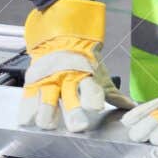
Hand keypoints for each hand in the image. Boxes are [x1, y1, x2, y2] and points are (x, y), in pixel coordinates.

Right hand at [18, 0, 133, 131]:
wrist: (60, 31)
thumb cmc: (83, 58)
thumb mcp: (99, 74)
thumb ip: (112, 93)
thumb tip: (131, 106)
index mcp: (86, 75)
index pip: (90, 88)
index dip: (92, 97)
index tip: (95, 107)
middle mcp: (68, 78)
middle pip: (71, 98)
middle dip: (74, 113)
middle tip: (78, 126)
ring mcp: (50, 79)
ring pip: (48, 98)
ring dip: (48, 113)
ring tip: (47, 124)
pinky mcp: (35, 80)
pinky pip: (29, 96)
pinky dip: (27, 109)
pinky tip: (26, 120)